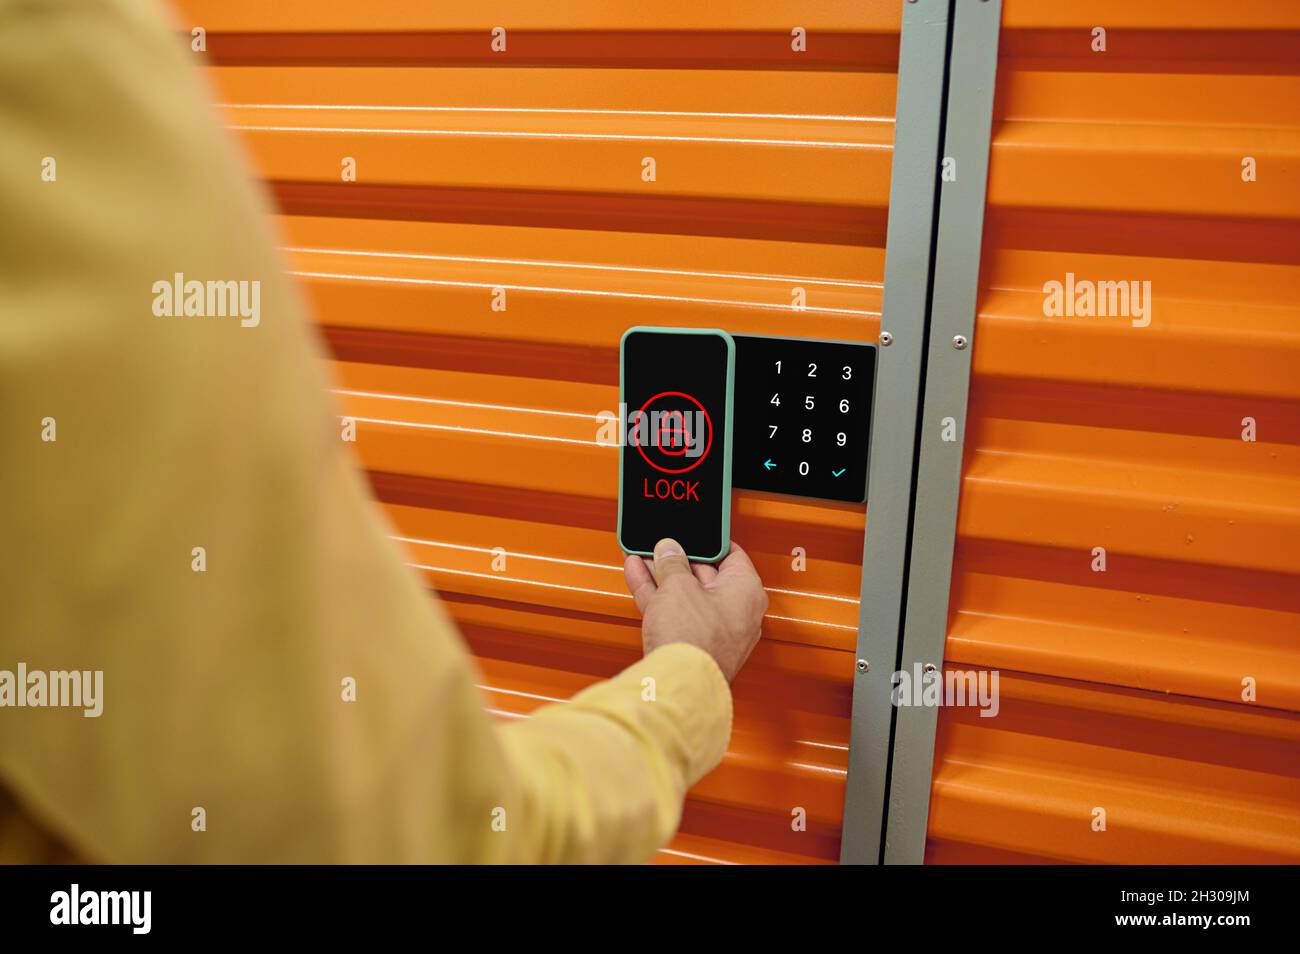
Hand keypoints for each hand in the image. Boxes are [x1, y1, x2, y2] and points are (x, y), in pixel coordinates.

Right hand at [623, 538, 766, 682]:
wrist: (679, 685)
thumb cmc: (695, 640)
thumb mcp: (678, 586)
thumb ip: (672, 562)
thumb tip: (669, 550)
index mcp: (747, 590)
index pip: (731, 554)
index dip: (707, 541)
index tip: (691, 533)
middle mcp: (737, 612)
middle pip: (706, 575)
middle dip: (680, 560)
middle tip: (661, 546)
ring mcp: (715, 631)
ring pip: (686, 595)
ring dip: (663, 576)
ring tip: (643, 557)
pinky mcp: (694, 646)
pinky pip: (676, 612)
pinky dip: (659, 596)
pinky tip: (640, 577)